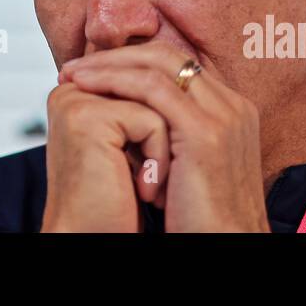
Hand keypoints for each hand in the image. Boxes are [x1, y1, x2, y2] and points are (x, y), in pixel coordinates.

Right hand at [40, 81, 171, 231]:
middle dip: (162, 132)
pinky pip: (151, 121)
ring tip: (150, 183)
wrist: (94, 237)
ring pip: (155, 102)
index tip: (151, 162)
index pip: (141, 76)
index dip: (162, 118)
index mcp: (79, 90)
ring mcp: (77, 99)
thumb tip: (179, 74)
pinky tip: (142, 189)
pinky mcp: (88, 116)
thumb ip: (139, 103)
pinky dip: (158, 159)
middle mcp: (72, 89)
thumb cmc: (116, 200)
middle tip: (160, 174)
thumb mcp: (129, 142)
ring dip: (163, 149)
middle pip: (149, 85)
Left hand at [60, 44, 269, 232]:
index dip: (132, 62)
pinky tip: (87, 86)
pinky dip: (115, 81)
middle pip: (168, 55)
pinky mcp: (206, 133)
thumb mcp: (189, 168)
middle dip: (117, 55)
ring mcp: (223, 117)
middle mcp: (233, 107)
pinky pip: (153, 89)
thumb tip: (133, 120)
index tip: (92, 71)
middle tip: (76, 66)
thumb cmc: (199, 220)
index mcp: (231, 112)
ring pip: (158, 64)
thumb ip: (173, 136)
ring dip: (109, 64)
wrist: (224, 250)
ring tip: (73, 74)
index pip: (176, 65)